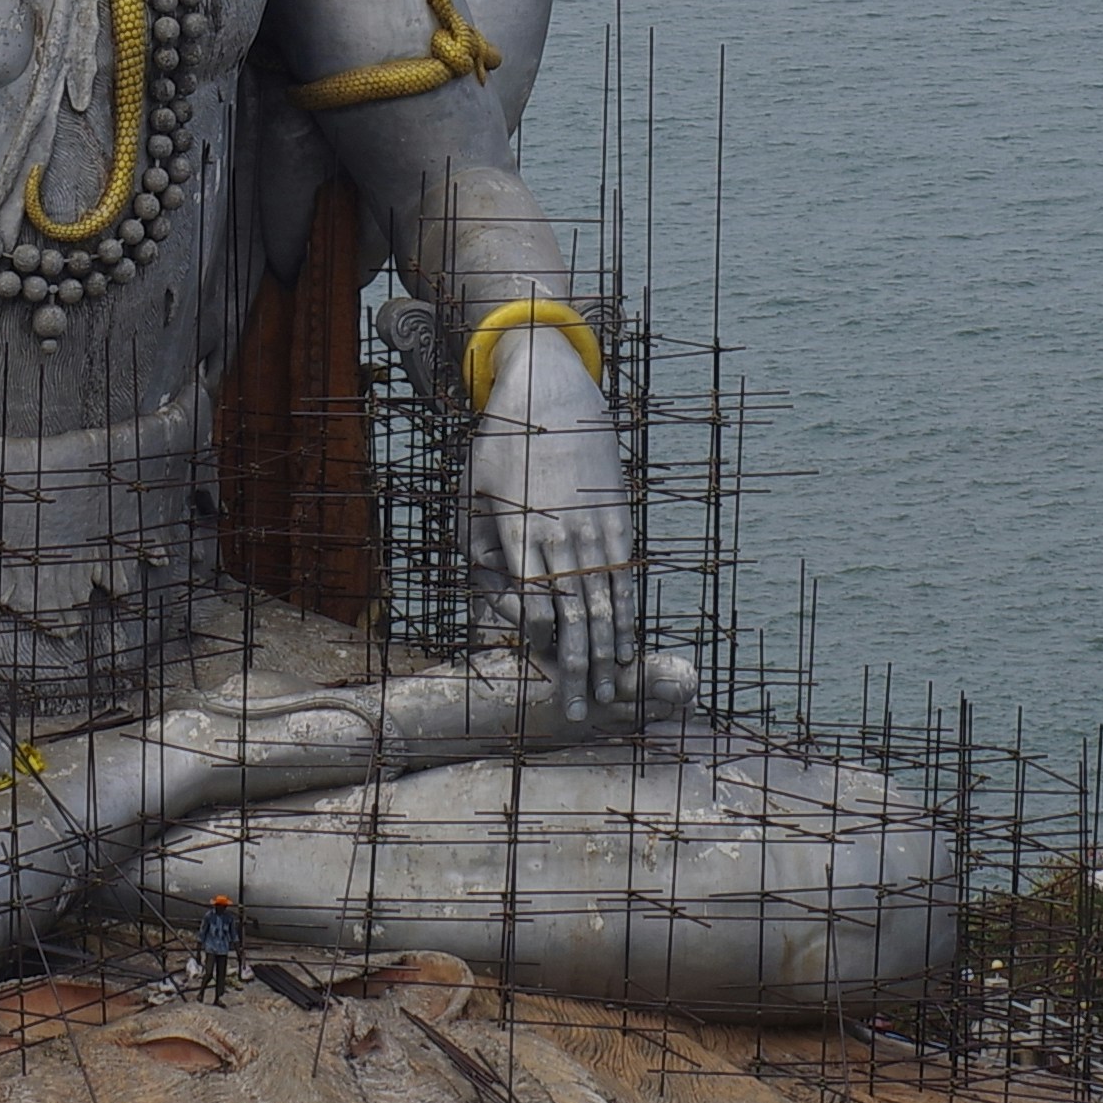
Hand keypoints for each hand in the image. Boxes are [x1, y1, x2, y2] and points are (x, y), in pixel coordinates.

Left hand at [463, 357, 644, 722]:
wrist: (551, 391)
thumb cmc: (503, 445)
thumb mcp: (474, 490)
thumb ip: (477, 544)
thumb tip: (483, 594)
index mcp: (521, 531)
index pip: (535, 602)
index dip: (541, 645)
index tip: (544, 678)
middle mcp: (561, 534)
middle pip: (574, 615)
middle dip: (577, 668)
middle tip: (579, 711)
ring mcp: (594, 527)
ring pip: (605, 602)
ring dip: (607, 653)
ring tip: (610, 693)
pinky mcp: (616, 519)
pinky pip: (623, 577)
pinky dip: (627, 614)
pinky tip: (628, 644)